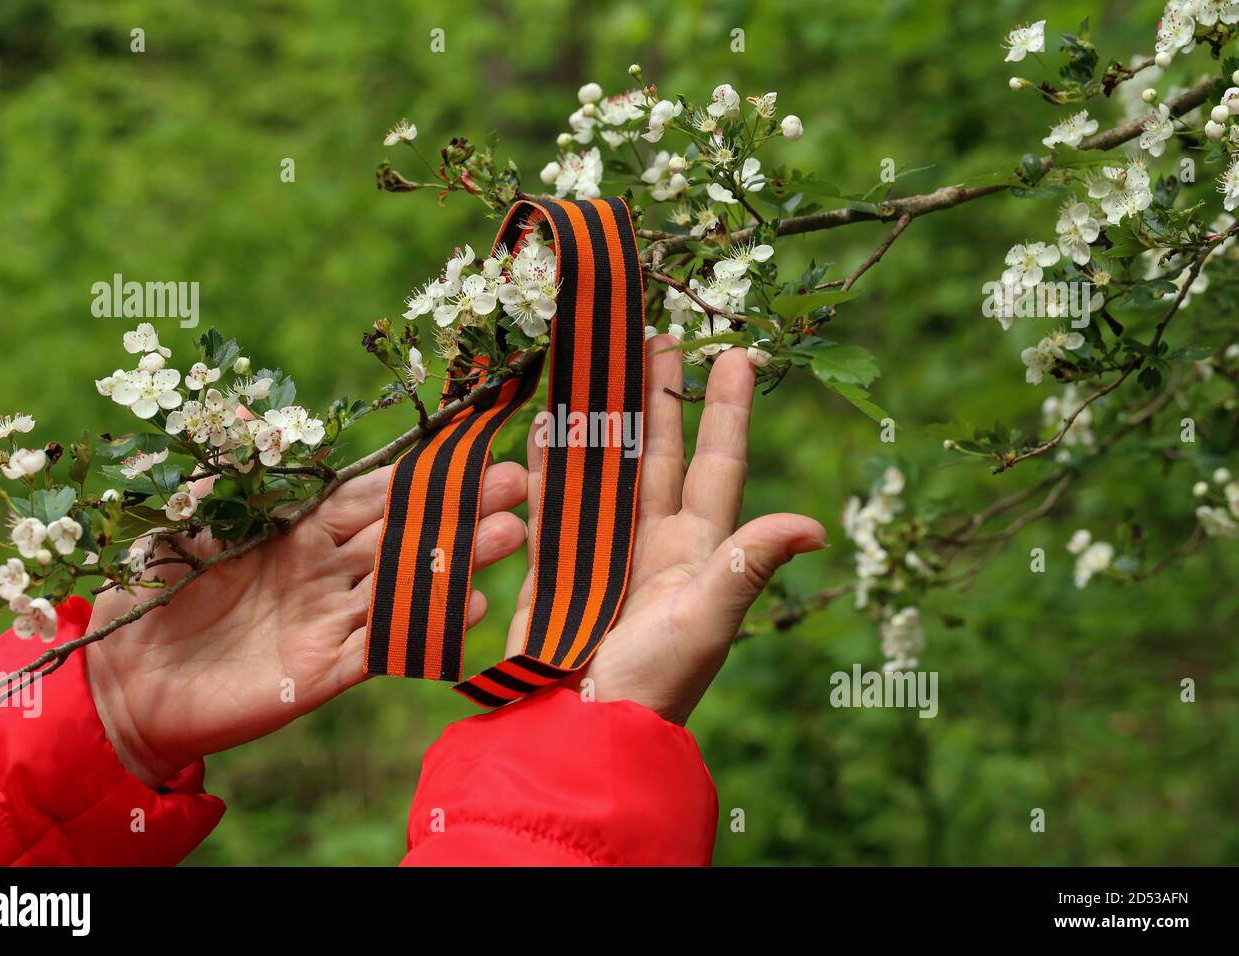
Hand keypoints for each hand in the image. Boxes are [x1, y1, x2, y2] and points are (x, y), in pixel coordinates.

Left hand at [87, 461, 528, 786]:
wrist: (123, 685)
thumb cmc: (145, 594)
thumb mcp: (176, 524)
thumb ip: (223, 478)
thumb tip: (248, 415)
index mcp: (295, 527)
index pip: (369, 494)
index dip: (418, 474)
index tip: (469, 449)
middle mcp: (325, 568)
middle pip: (405, 532)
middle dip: (461, 506)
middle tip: (519, 482)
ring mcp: (331, 618)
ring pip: (408, 583)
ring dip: (460, 560)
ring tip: (514, 535)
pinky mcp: (326, 670)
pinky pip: (387, 644)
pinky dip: (429, 627)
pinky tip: (473, 606)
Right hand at [505, 340, 826, 723]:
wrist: (580, 733)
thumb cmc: (654, 684)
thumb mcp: (707, 621)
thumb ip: (748, 565)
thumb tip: (817, 526)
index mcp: (699, 551)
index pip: (719, 464)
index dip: (729, 411)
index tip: (741, 355)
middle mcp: (656, 542)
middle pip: (661, 451)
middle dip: (662, 394)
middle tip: (661, 333)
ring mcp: (606, 551)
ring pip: (608, 465)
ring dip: (606, 414)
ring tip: (601, 360)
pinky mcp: (561, 566)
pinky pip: (557, 500)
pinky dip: (552, 461)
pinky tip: (548, 421)